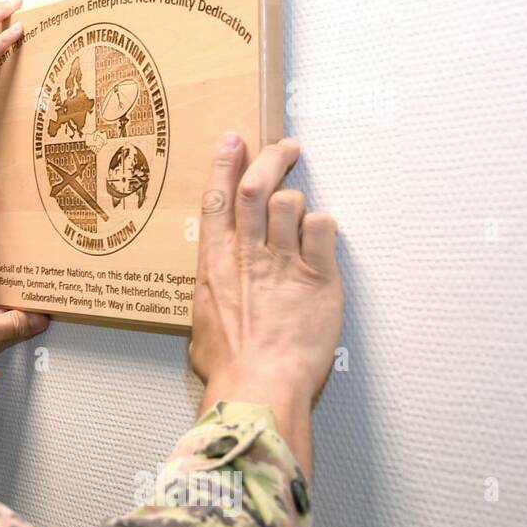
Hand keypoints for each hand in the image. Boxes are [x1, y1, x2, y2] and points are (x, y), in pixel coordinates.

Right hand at [191, 134, 343, 476]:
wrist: (261, 386)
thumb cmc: (229, 367)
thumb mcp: (201, 329)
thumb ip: (211, 303)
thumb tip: (213, 304)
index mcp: (214, 264)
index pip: (218, 200)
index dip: (226, 164)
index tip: (234, 140)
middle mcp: (247, 254)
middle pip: (258, 186)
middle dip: (272, 157)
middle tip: (286, 147)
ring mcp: (284, 263)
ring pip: (292, 202)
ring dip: (298, 202)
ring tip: (301, 217)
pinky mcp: (320, 277)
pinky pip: (325, 228)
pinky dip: (324, 228)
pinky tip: (322, 239)